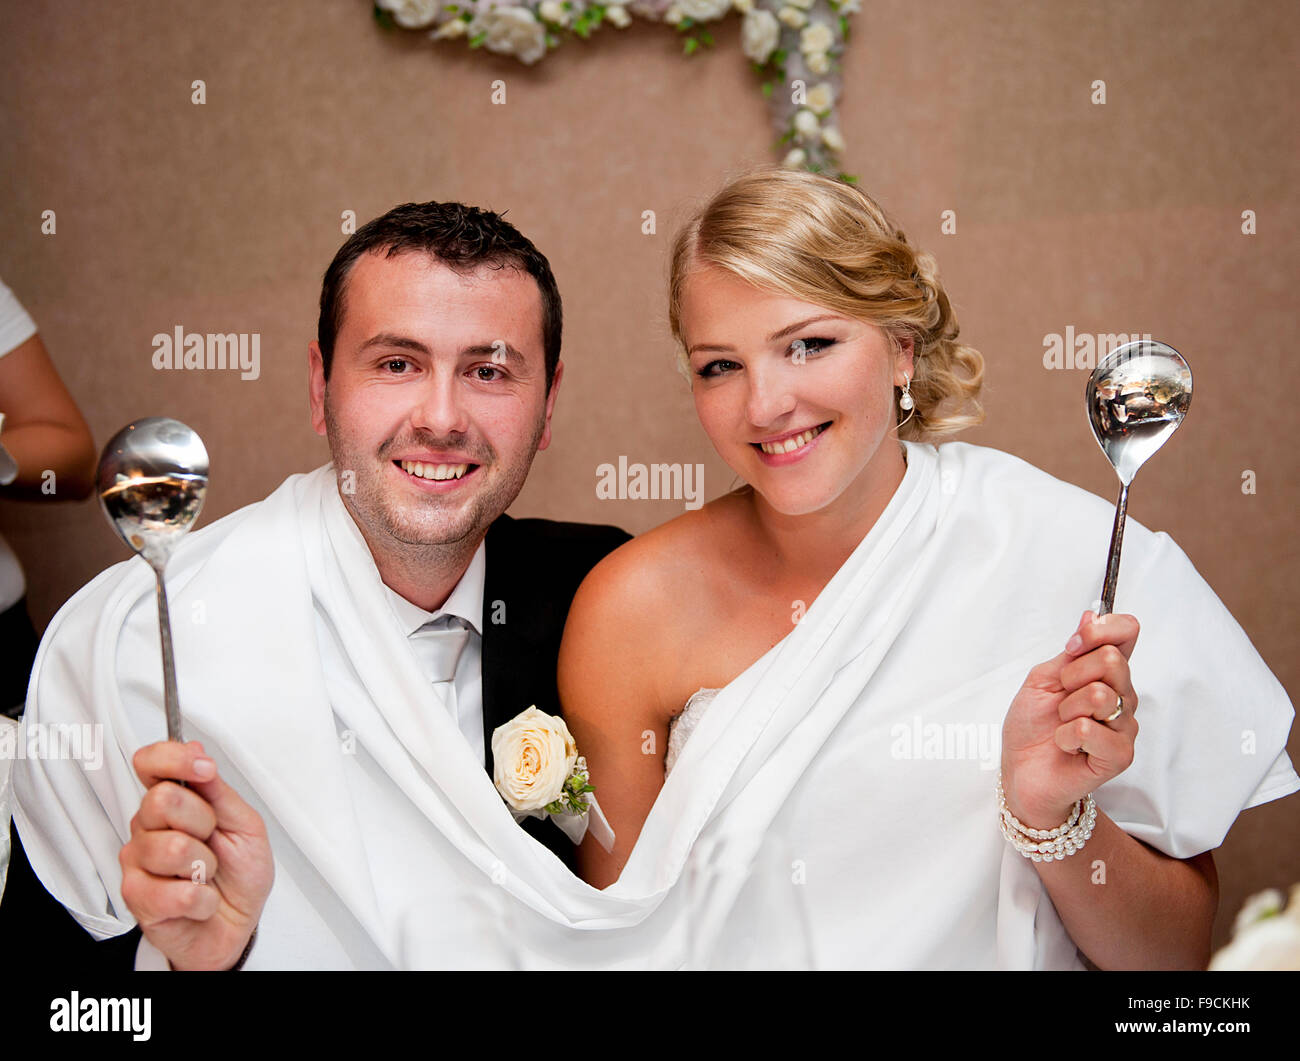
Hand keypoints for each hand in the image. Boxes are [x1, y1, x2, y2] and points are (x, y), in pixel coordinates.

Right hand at [119, 740, 273, 969]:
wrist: (234, 923)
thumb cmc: (239, 874)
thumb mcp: (245, 824)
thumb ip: (219, 791)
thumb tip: (197, 754)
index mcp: (175, 801)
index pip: (151, 763)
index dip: (173, 759)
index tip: (203, 768)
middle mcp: (149, 826)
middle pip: (161, 800)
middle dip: (203, 821)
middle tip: (211, 841)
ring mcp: (138, 861)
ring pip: (171, 847)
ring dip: (205, 866)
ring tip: (205, 874)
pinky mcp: (137, 897)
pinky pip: (176, 891)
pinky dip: (202, 899)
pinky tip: (200, 899)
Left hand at [1000, 610, 1139, 830]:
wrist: (1021, 770)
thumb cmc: (1031, 725)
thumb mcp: (1043, 679)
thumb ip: (1071, 651)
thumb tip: (1092, 613)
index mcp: (1106, 673)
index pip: (1128, 632)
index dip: (1101, 630)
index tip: (1072, 646)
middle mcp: (1123, 696)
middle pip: (1112, 660)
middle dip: (1071, 676)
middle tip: (1059, 698)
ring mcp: (1125, 726)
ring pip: (1100, 695)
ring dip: (1067, 710)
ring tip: (1062, 725)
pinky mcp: (1121, 755)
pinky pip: (1090, 729)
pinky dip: (1066, 736)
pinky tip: (1067, 746)